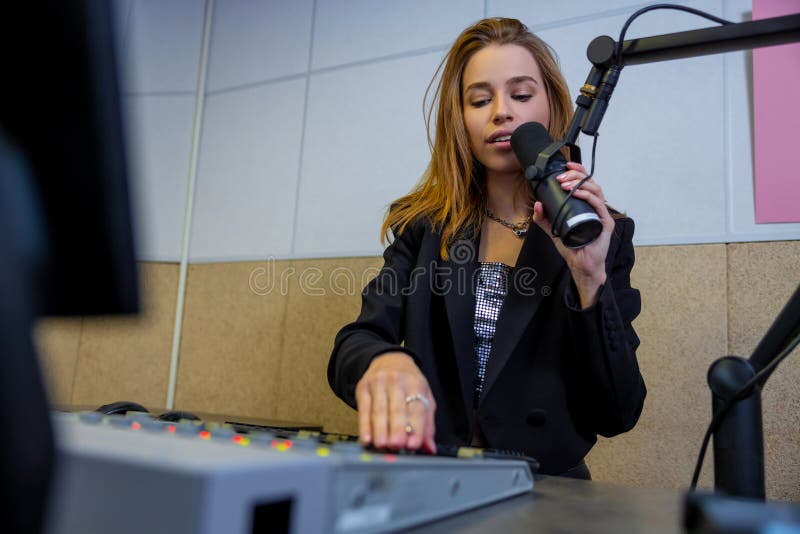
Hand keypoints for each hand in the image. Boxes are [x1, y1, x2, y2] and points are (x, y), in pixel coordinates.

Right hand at [355, 352, 436, 452]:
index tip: (414, 445)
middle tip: (396, 446)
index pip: (417, 409)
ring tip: (382, 446)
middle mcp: (397, 381)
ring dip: (380, 431)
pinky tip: (367, 438)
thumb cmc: (409, 383)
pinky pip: (363, 409)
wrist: (389, 360)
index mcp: (416, 384)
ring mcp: (378, 383)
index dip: (416, 428)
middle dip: (396, 430)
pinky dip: (365, 426)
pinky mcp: (363, 387)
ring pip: (379, 411)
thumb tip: (430, 448)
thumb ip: (427, 424)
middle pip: (397, 409)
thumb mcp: (424, 396)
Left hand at [531, 161, 613, 307]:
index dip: (577, 171)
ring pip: (595, 190)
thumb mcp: (553, 230)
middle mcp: (596, 207)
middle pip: (591, 183)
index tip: (566, 165)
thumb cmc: (572, 247)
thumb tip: (538, 204)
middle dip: (575, 175)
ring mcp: (602, 214)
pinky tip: (576, 193)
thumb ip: (544, 219)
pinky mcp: (605, 222)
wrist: (581, 264)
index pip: (585, 183)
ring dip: (579, 183)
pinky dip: (587, 195)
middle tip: (561, 177)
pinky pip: (598, 204)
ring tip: (565, 184)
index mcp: (586, 206)